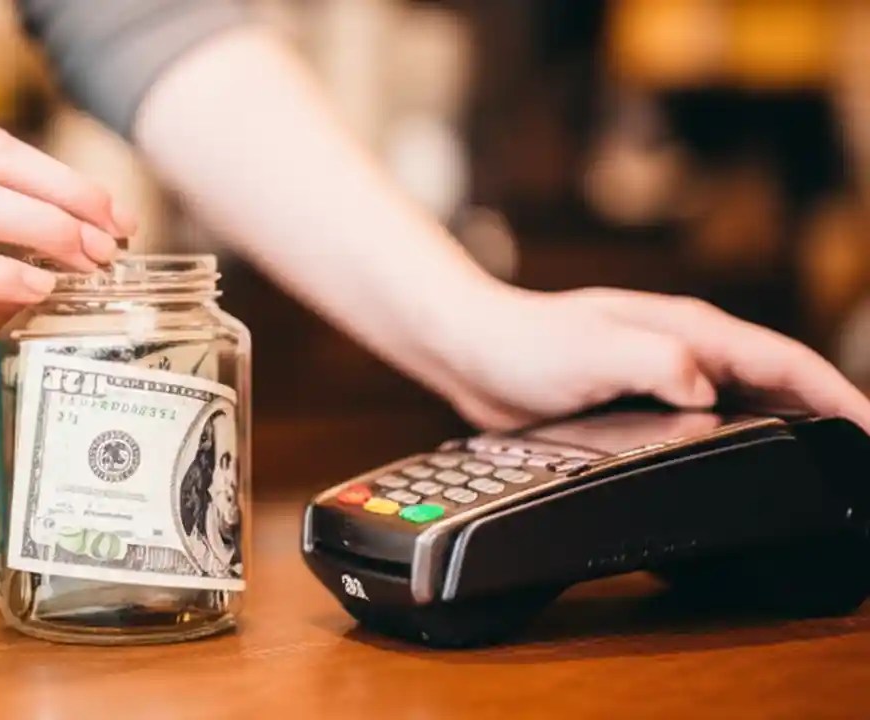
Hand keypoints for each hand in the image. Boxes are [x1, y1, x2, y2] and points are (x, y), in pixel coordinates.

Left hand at [424, 284, 869, 432]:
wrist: (471, 349)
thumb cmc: (524, 342)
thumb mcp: (594, 348)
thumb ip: (657, 361)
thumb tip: (708, 389)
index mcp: (689, 331)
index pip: (786, 363)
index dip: (839, 396)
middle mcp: (685, 347)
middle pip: (780, 380)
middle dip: (829, 411)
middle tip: (861, 455)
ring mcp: (664, 370)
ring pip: (748, 398)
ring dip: (791, 423)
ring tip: (825, 461)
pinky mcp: (640, 395)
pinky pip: (707, 416)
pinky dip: (741, 432)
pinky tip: (743, 458)